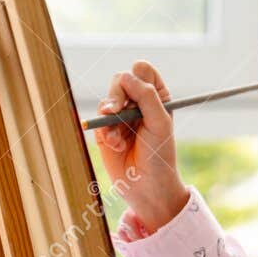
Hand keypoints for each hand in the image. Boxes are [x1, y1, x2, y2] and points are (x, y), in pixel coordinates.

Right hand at [93, 60, 187, 231]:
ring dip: (111, 118)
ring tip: (120, 138)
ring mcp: (121, 115)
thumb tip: (125, 76)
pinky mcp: (106, 129)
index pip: (142, 70)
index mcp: (157, 96)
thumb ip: (146, 97)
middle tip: (115, 111)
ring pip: (107, 99)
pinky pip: (98, 119)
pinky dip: (105, 132)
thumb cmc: (159, 154)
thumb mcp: (159, 123)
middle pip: (120, 79)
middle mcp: (139, 102)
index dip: (137, 78)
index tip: (138, 94)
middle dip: (117, 95)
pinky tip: (116, 146)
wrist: (146, 186)